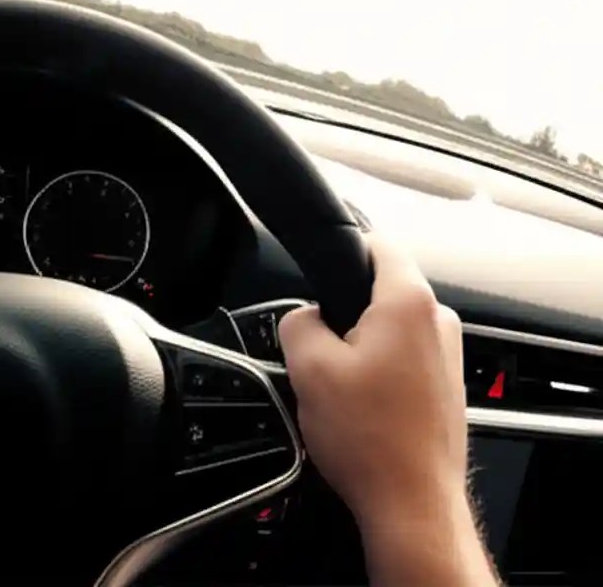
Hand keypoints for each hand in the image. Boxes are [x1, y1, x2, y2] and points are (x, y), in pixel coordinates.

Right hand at [278, 234, 466, 526]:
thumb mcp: (307, 368)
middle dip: (343, 314)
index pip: (376, 241)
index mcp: (408, 303)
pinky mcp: (446, 384)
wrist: (411, 502)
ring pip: (387, 328)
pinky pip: (401, 359)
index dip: (340, 248)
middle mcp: (438, 321)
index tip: (317, 268)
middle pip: (377, 290)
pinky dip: (377, 374)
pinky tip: (360, 411)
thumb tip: (302, 317)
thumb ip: (296, 322)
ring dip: (359, 348)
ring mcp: (448, 354)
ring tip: (341, 391)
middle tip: (320, 354)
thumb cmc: (370, 440)